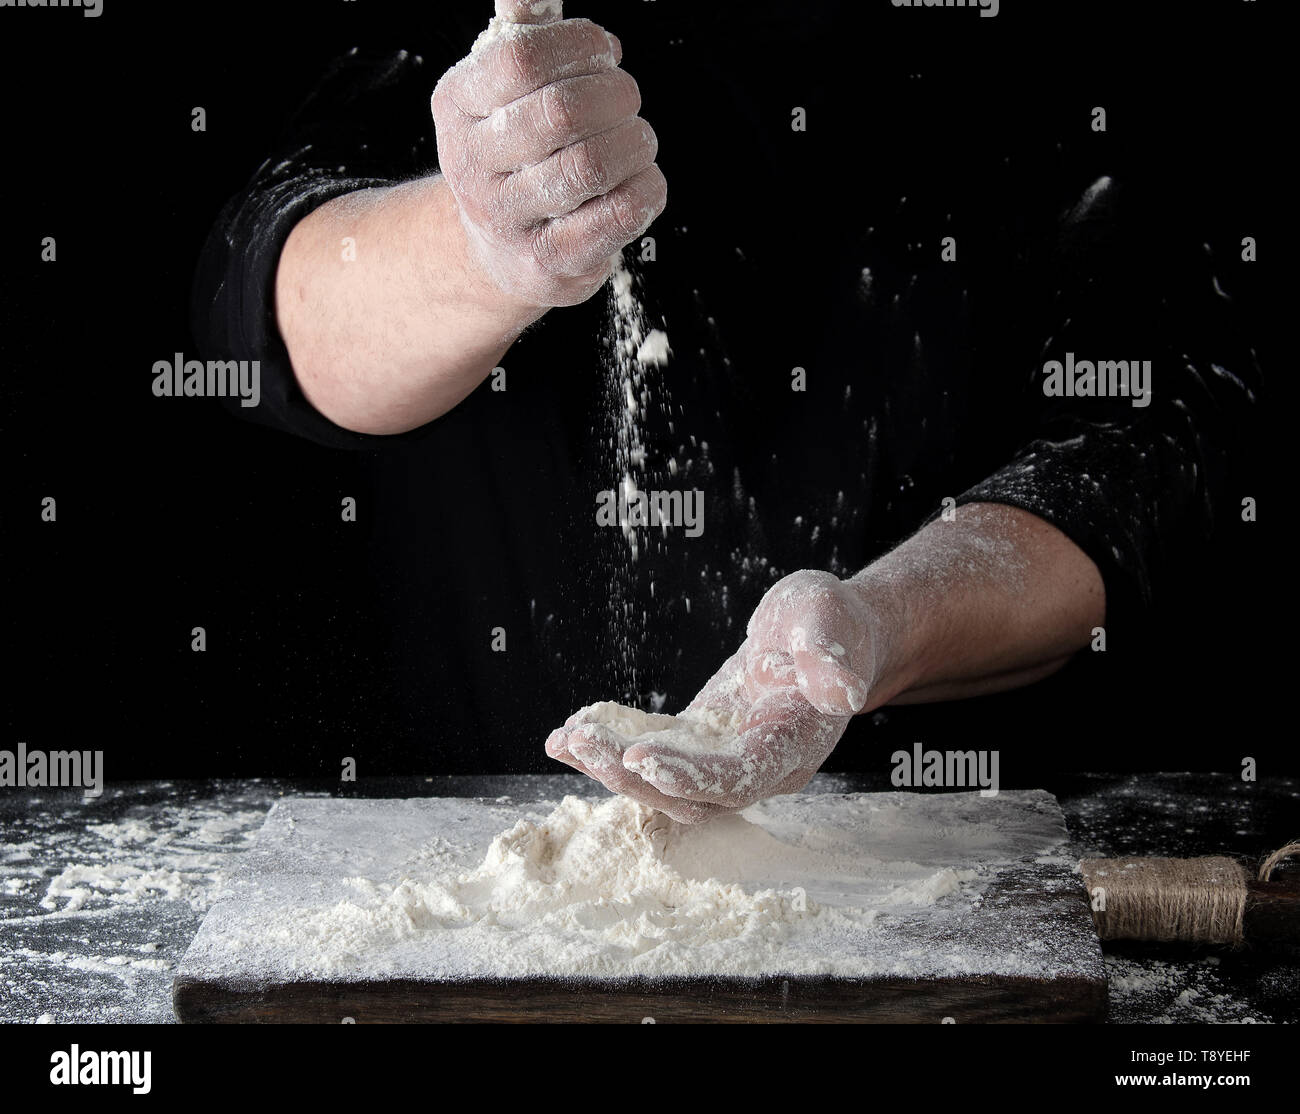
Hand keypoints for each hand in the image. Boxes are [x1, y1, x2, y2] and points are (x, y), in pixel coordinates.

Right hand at [431, 1, 666, 307]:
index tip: (605, 54)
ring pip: (589, 166)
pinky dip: (645, 189)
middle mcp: (471, 166)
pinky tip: (642, 180)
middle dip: (615, 95)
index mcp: (458, 106)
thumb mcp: (505, 89)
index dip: (580, 46)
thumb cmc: (516, 153)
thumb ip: (525, 32)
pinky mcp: (548, 263)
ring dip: (634, 142)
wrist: (500, 251)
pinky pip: (614, 217)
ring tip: (638, 140)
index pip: (522, 58)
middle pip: (561, 112)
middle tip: (628, 99)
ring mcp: (508, 221)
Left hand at [545, 571, 884, 821]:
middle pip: (692, 793)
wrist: (823, 635)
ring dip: (613, 768)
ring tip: (566, 741)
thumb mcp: (829, 620)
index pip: (740, 777)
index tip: (642, 758)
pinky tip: (569, 734)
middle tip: (584, 743)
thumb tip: (838, 690)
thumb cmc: (829, 624)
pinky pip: (652, 756)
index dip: (692, 776)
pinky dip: (612, 748)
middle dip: (634, 774)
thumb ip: (830, 657)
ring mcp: (726, 761)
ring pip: (664, 784)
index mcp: (794, 745)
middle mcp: (760, 769)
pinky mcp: (698, 745)